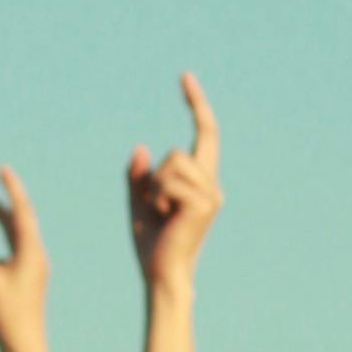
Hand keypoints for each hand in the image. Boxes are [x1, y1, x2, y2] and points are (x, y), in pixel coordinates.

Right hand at [0, 166, 51, 351]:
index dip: (11, 189)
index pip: (21, 211)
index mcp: (32, 252)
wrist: (25, 349)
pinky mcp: (20, 284)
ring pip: (2, 250)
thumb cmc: (12, 317)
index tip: (1, 169)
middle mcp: (33, 257)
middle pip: (11, 223)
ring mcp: (28, 271)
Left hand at [124, 76, 220, 294]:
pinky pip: (169, 179)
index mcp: (201, 183)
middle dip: (159, 179)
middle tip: (157, 211)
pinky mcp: (204, 203)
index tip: (185, 77)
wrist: (161, 275)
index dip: (196, 104)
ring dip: (156, 187)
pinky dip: (158, 195)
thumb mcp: (139, 203)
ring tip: (161, 214)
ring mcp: (212, 194)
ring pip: (172, 162)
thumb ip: (139, 177)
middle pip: (179, 151)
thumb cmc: (153, 246)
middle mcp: (212, 185)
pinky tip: (164, 217)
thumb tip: (142, 147)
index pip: (204, 134)